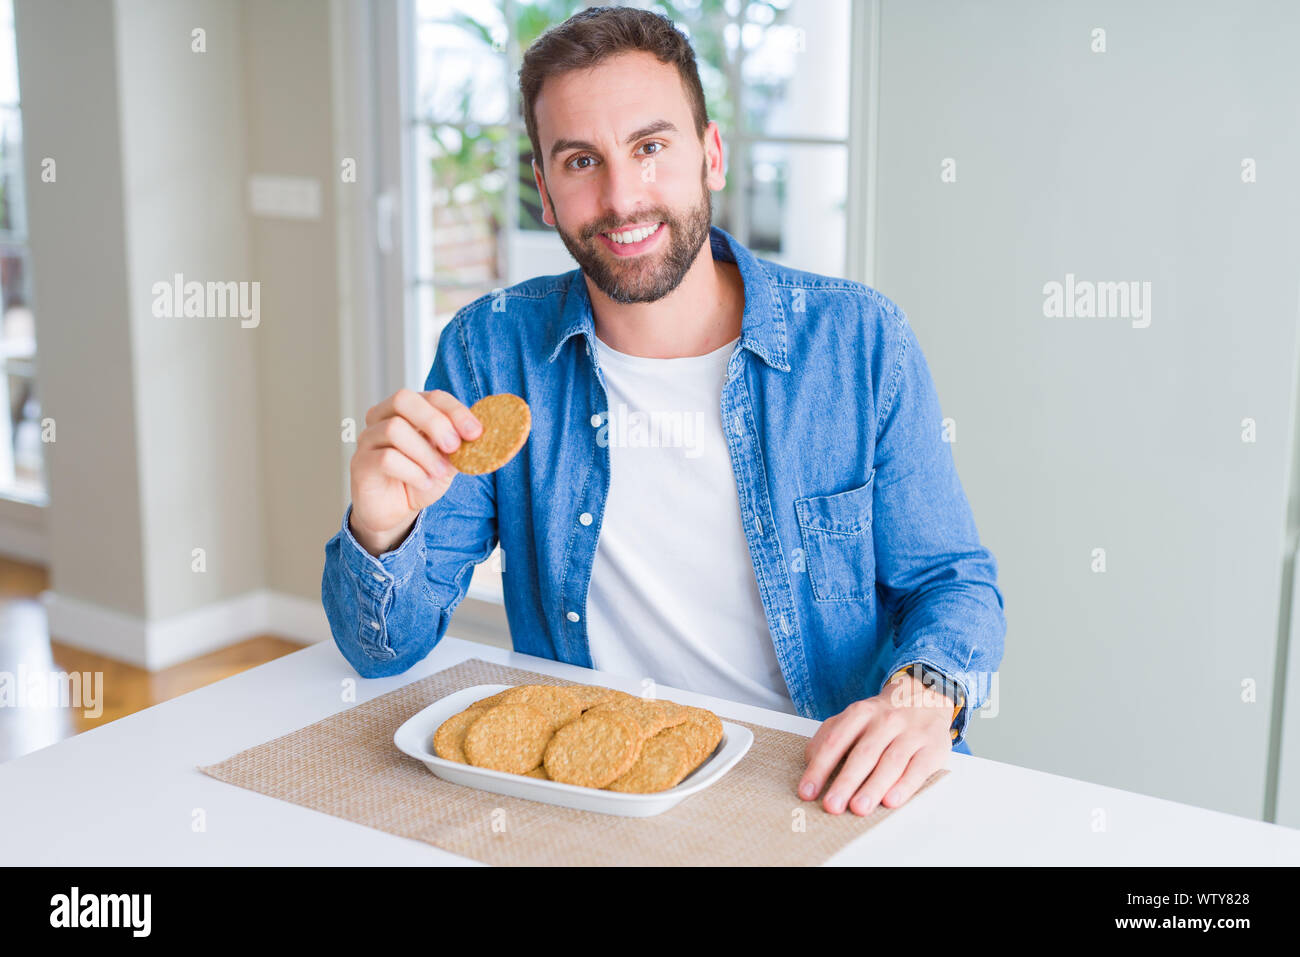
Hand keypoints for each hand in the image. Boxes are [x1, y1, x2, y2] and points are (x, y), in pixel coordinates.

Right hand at [349, 388, 482, 553]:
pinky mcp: (360, 463)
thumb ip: (460, 447)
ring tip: (438, 473)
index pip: (432, 396)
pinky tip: (423, 483)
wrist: (395, 511)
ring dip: (425, 453)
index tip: (475, 433)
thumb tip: (483, 437)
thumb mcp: (447, 461)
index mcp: (409, 411)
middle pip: (403, 400)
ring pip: (394, 429)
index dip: (455, 411)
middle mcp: (384, 417)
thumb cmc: (421, 479)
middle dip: (435, 422)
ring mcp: (368, 438)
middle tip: (454, 447)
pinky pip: (386, 458)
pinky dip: (412, 471)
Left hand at [797, 672, 954, 814]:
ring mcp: (911, 733)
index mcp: (860, 712)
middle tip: (832, 805)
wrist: (924, 697)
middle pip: (863, 754)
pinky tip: (891, 800)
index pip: (835, 741)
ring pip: (890, 762)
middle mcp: (886, 721)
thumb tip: (810, 762)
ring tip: (858, 808)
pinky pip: (918, 768)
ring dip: (873, 787)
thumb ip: (830, 736)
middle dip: (846, 782)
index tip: (807, 791)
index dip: (819, 767)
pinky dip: (904, 786)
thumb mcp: (854, 717)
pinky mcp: (933, 748)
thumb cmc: (882, 717)